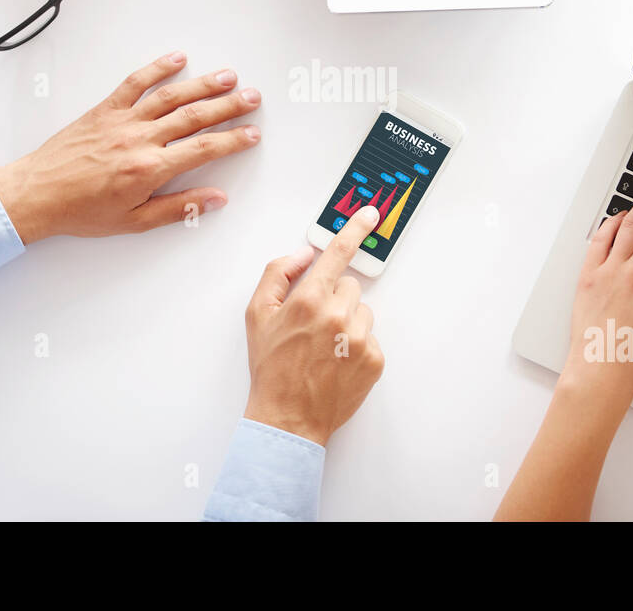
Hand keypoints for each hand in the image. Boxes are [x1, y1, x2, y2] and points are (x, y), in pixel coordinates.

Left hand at [0, 52, 259, 242]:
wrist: (37, 194)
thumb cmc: (80, 211)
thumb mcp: (134, 221)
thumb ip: (178, 208)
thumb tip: (214, 199)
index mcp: (149, 169)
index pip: (203, 149)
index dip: (232, 140)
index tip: (251, 133)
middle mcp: (139, 139)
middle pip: (194, 116)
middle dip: (228, 106)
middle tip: (252, 97)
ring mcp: (122, 120)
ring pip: (171, 96)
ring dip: (202, 84)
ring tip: (228, 77)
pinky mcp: (105, 110)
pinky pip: (135, 83)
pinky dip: (157, 69)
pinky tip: (177, 60)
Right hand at [242, 206, 385, 445]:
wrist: (288, 418)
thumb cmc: (271, 368)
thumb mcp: (257, 315)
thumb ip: (278, 274)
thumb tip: (303, 253)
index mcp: (308, 301)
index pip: (337, 254)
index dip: (354, 229)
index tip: (370, 214)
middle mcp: (337, 317)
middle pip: (349, 286)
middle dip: (334, 298)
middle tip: (314, 324)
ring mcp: (360, 340)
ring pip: (363, 311)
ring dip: (348, 322)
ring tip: (325, 347)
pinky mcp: (375, 360)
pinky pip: (371, 338)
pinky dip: (357, 346)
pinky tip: (337, 362)